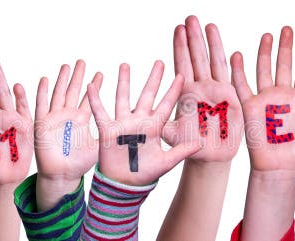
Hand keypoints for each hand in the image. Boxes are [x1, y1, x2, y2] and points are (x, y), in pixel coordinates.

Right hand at [34, 60, 101, 199]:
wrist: (62, 175)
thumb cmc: (79, 163)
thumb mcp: (99, 147)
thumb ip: (111, 136)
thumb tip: (134, 133)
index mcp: (82, 120)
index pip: (89, 98)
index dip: (94, 86)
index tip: (100, 72)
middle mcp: (68, 116)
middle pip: (73, 91)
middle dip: (78, 76)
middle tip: (82, 61)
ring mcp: (55, 118)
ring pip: (59, 94)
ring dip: (62, 80)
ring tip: (66, 66)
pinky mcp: (43, 124)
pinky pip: (42, 105)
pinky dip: (43, 92)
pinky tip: (45, 80)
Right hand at [88, 61, 200, 185]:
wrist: (124, 185)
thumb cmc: (146, 174)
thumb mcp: (166, 162)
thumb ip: (182, 151)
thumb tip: (202, 144)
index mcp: (155, 127)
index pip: (166, 105)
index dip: (173, 91)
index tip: (182, 75)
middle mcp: (140, 121)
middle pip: (147, 95)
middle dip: (153, 79)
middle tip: (159, 62)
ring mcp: (124, 124)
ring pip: (123, 97)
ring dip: (124, 81)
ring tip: (125, 64)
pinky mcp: (108, 130)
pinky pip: (100, 112)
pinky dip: (95, 99)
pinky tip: (92, 85)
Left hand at [165, 16, 242, 162]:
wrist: (209, 155)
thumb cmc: (190, 144)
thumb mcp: (173, 136)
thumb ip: (165, 129)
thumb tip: (153, 124)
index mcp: (186, 92)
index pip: (182, 64)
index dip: (181, 47)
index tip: (178, 28)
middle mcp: (201, 87)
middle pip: (198, 58)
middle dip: (195, 38)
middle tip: (191, 18)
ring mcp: (217, 92)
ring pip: (215, 63)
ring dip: (213, 45)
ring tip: (209, 26)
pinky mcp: (232, 101)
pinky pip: (234, 82)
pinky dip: (235, 68)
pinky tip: (235, 53)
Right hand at [230, 26, 294, 172]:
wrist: (281, 168)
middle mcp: (282, 96)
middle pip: (283, 64)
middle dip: (286, 46)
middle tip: (288, 29)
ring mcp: (265, 100)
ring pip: (264, 70)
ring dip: (266, 53)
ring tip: (269, 35)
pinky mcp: (250, 108)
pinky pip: (242, 87)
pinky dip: (238, 71)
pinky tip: (237, 55)